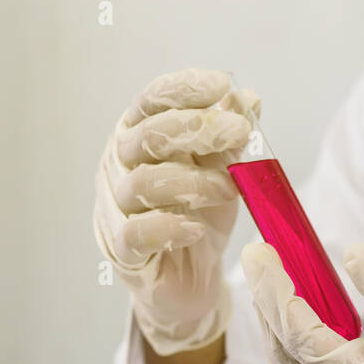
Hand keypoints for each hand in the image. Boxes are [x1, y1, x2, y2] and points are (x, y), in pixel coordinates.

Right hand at [93, 68, 258, 354]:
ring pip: (143, 182)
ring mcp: (116, 206)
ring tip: (229, 190)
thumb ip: (229, 138)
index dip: (184, 89)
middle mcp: (120, 164)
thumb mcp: (223, 170)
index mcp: (140, 135)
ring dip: (194, 182)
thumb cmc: (201, 214)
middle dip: (197, 129)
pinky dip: (169, 226)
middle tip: (238, 133)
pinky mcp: (122, 249)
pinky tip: (196, 228)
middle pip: (147, 135)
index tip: (222, 87)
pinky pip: (136, 232)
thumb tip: (248, 98)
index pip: (152, 100)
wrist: (193, 277)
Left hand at [241, 242, 363, 363]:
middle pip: (286, 357)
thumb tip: (349, 254)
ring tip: (280, 286)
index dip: (273, 290)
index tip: (259, 251)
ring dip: (282, 333)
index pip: (299, 333)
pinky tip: (313, 325)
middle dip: (267, 307)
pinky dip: (304, 355)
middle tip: (262, 261)